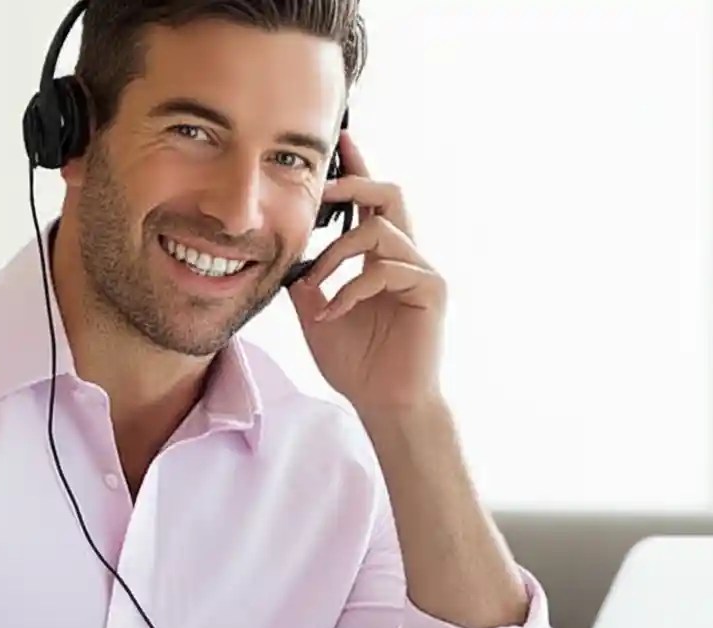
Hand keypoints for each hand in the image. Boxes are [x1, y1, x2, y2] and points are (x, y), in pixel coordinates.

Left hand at [287, 132, 446, 412]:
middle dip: (353, 183)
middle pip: (390, 193)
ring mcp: (421, 272)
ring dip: (336, 254)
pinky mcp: (431, 291)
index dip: (358, 168)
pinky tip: (333, 313)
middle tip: (320, 189)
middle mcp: (405, 257)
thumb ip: (307, 279)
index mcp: (380, 257)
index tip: (343, 138)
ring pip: (379, 229)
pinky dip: (351, 288)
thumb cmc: (357, 363)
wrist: (384, 403)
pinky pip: (386, 268)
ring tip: (315, 286)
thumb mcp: (317, 313)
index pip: (370, 202)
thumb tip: (282, 252)